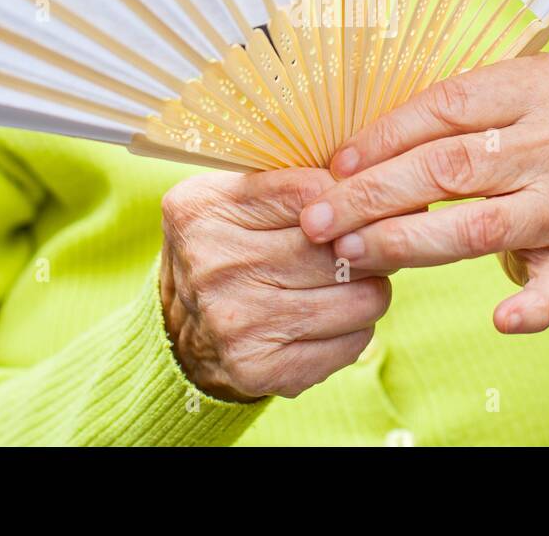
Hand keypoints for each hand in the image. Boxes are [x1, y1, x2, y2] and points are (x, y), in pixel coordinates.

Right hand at [160, 169, 390, 402]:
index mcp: (203, 211)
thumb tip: (367, 178)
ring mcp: (236, 322)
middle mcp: (215, 266)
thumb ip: (287, 182)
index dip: (347, 197)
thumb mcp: (232, 199)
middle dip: (367, 246)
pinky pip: (352, 342)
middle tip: (368, 245)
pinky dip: (355, 328)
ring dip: (368, 288)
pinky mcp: (260, 369)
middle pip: (339, 249)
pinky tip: (332, 318)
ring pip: (359, 298)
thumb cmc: (225, 249)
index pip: (308, 192)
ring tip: (350, 282)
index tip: (357, 204)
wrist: (180, 333)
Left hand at [299, 54, 548, 334]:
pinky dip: (533, 307)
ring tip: (350, 251)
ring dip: (406, 241)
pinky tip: (501, 320)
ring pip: (479, 225)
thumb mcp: (494, 100)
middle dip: (375, 194)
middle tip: (319, 218)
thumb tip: (343, 154)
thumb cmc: (518, 135)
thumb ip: (438, 113)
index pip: (448, 104)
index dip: (385, 136)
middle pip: (453, 167)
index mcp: (542, 83)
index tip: (336, 165)